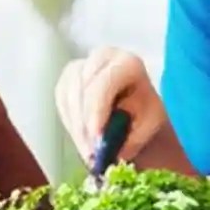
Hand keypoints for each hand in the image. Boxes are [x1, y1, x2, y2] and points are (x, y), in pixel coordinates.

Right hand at [55, 47, 167, 163]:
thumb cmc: (145, 114)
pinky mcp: (66, 78)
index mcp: (128, 62)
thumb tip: (104, 148)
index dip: (97, 111)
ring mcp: (80, 65)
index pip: (104, 83)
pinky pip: (61, 101)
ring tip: (88, 150)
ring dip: (76, 126)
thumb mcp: (148, 125)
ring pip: (68, 96)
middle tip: (91, 152)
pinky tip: (81, 136)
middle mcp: (101, 56)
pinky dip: (69, 121)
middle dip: (84, 123)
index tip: (97, 139)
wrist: (136, 109)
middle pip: (82, 89)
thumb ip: (130, 135)